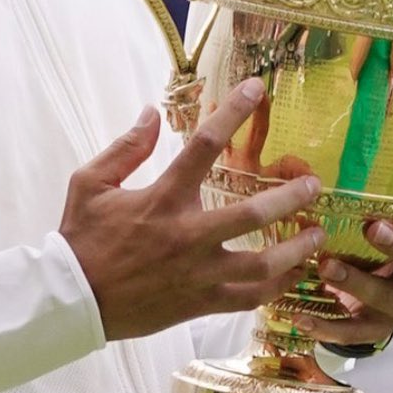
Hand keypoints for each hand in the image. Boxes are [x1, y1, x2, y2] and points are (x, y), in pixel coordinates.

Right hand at [60, 77, 325, 340]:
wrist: (73, 300)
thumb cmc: (82, 238)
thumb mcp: (90, 181)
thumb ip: (125, 147)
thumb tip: (151, 113)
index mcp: (162, 198)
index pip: (204, 146)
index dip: (233, 113)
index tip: (257, 89)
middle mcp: (187, 235)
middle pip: (251, 214)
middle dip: (288, 197)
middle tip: (313, 184)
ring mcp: (198, 274)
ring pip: (260, 264)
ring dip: (295, 248)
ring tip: (318, 234)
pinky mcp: (200, 303)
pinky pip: (248, 298)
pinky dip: (276, 287)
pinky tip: (294, 274)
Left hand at [294, 177, 392, 346]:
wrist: (365, 302)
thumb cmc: (366, 243)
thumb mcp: (367, 218)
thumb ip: (349, 192)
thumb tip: (300, 163)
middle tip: (373, 227)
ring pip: (387, 297)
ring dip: (357, 280)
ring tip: (325, 267)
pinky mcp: (376, 330)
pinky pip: (355, 332)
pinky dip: (330, 326)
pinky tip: (303, 318)